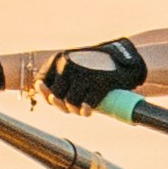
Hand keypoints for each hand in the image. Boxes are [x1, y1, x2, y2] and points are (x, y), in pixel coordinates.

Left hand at [35, 38, 150, 110]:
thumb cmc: (98, 64)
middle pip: (54, 95)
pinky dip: (85, 110)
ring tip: (83, 110)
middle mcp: (67, 65)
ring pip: (69, 103)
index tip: (55, 101)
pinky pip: (85, 104)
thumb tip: (49, 99)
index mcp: (59, 59)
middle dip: (62, 106)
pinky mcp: (98, 83)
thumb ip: (63, 76)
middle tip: (74, 108)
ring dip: (75, 111)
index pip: (41, 81)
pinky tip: (88, 110)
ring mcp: (82, 74)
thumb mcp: (76, 62)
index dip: (45, 95)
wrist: (126, 57)